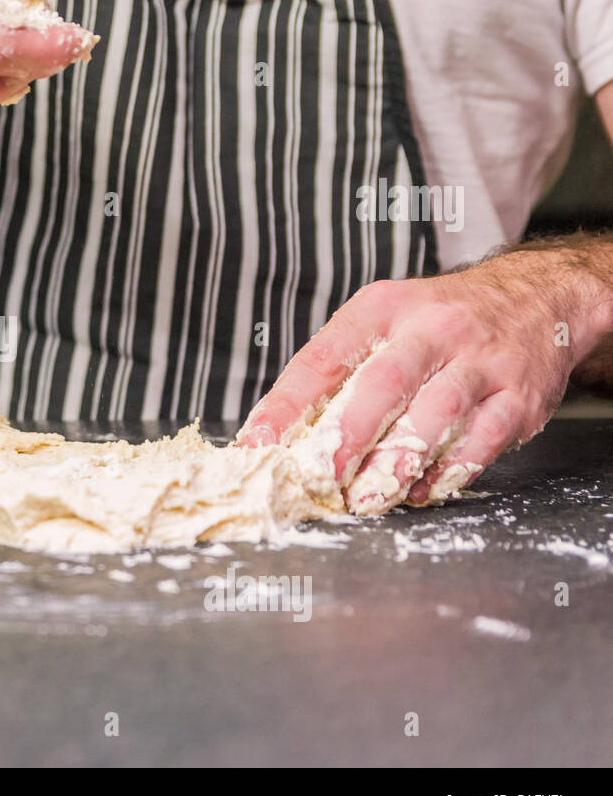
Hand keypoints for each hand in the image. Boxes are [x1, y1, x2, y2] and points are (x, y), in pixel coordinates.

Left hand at [237, 245, 612, 513]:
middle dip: (348, 435)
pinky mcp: (519, 394)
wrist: (537, 298)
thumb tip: (278, 434)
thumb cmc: (439, 323)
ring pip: (437, 413)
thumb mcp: (382, 321)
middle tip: (320, 477)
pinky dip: (450, 470)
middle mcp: (432, 329)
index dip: (286, 404)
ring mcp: (481, 360)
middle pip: (384, 383)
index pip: (324, 356)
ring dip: (398, 461)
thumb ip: (336, 372)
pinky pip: (483, 438)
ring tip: (368, 497)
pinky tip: (423, 491)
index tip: (257, 444)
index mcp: (382, 309)